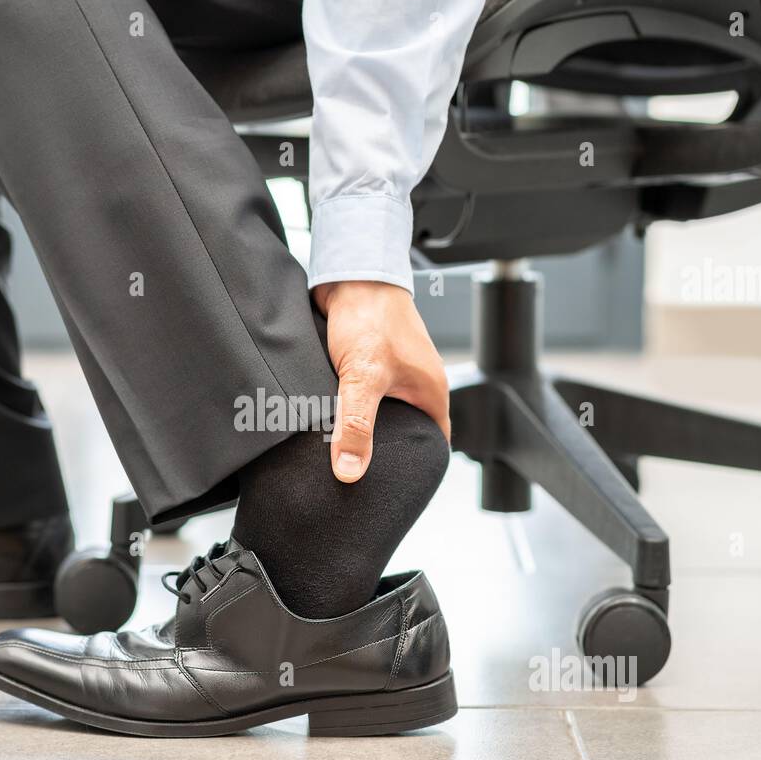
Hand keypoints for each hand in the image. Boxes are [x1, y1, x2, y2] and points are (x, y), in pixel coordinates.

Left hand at [312, 280, 451, 482]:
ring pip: (378, 415)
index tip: (389, 488)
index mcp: (432, 394)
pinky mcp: (366, 365)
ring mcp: (392, 375)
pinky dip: (344, 408)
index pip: (434, 446)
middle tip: (354, 475)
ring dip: (359, 428)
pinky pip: (358, 397)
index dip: (416, 468)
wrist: (348, 271)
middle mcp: (416, 386)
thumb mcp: (363, 377)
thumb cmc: (369, 314)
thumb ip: (356, 425)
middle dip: (381, 453)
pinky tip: (326, 419)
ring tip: (337, 451)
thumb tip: (350, 472)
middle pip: (404, 433)